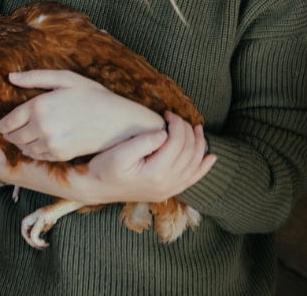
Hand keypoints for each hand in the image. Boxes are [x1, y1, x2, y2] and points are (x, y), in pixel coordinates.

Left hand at [0, 70, 165, 160]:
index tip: (3, 123)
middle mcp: (41, 127)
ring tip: (25, 136)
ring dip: (21, 143)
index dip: (3, 124)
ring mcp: (50, 144)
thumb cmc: (94, 97)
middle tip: (12, 130)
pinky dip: (33, 152)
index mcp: (39, 106)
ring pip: (24, 148)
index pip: (8, 122)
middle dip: (10, 134)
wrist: (118, 123)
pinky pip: (37, 157)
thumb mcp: (66, 79)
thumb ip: (36, 77)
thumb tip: (11, 77)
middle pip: (13, 137)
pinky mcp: (60, 156)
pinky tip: (39, 144)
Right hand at [74, 111, 216, 204]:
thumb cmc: (103, 168)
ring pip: (194, 165)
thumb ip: (144, 142)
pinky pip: (192, 180)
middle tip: (177, 117)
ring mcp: (168, 190)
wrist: (94, 189)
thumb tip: (164, 133)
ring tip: (197, 128)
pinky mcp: (167, 192)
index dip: (177, 123)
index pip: (177, 142)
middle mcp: (167, 184)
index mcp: (156, 173)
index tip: (167, 113)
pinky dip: (204, 168)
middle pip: (189, 152)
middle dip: (188, 130)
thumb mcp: (119, 153)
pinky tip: (211, 158)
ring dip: (199, 145)